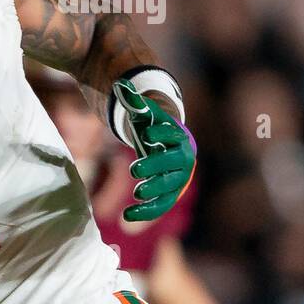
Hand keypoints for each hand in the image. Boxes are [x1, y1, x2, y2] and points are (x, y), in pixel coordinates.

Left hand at [113, 79, 196, 221]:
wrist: (164, 144)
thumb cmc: (152, 126)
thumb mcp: (143, 113)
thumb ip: (133, 102)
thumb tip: (121, 86)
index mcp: (177, 137)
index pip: (173, 135)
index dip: (161, 134)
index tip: (146, 134)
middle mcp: (182, 159)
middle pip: (173, 165)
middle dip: (156, 167)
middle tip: (135, 170)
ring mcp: (177, 178)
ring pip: (170, 189)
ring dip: (153, 195)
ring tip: (135, 198)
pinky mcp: (168, 193)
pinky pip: (160, 204)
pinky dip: (146, 212)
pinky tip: (126, 218)